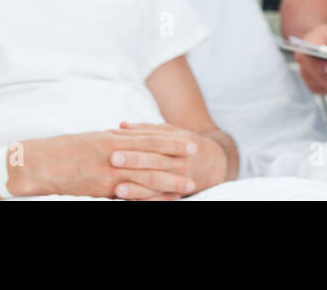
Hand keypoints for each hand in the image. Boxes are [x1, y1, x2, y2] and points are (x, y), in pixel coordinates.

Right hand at [23, 130, 201, 199]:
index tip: (190, 143)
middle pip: (153, 158)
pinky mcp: (103, 190)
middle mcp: (115, 155)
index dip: (172, 141)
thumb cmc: (64, 149)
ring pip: (147, 179)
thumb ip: (113, 137)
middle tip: (197, 164)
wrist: (41, 164)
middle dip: (177, 161)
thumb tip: (127, 133)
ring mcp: (110, 174)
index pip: (150, 139)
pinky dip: (151, 198)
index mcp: (113, 139)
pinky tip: (165, 200)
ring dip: (170, 183)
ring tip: (188, 186)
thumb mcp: (92, 138)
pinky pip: (132, 196)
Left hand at [105, 122, 229, 199]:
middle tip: (112, 159)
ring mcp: (180, 180)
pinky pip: (161, 200)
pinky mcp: (177, 194)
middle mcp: (180, 162)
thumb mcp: (172, 132)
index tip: (113, 138)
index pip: (154, 141)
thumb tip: (121, 124)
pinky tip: (129, 202)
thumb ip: (146, 129)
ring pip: (157, 185)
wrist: (214, 164)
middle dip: (134, 161)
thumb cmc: (186, 144)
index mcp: (177, 144)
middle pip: (155, 161)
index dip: (134, 140)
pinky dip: (145, 202)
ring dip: (137, 188)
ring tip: (117, 189)